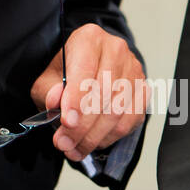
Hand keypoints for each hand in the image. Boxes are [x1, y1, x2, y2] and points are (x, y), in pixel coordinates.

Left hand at [30, 23, 147, 161]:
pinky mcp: (143, 89)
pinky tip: (94, 143)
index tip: (66, 123)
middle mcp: (116, 49)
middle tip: (64, 144)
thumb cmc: (65, 74)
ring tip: (75, 150)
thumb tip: (56, 101)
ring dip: (95, 136)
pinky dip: (111, 136)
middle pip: (104, 94)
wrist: (85, 70)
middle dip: (83, 126)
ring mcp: (134, 69)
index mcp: (89, 39)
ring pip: (118, 111)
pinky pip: (131, 120)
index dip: (76, 100)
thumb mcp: (46, 80)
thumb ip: (48, 91)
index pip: (86, 71)